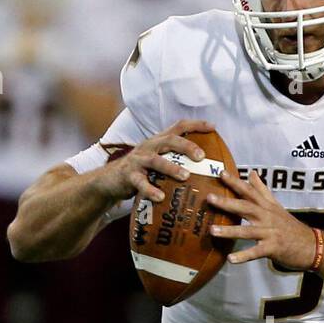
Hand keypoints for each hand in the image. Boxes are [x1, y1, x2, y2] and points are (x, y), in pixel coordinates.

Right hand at [95, 119, 215, 203]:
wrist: (110, 180)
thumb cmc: (141, 171)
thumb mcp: (157, 160)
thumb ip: (175, 159)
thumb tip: (206, 169)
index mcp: (158, 141)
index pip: (178, 127)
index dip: (196, 125)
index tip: (213, 127)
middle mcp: (149, 147)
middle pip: (169, 140)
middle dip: (186, 146)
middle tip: (201, 157)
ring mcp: (138, 160)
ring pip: (156, 160)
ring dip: (172, 167)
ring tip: (185, 176)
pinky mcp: (129, 176)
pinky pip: (141, 183)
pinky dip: (151, 190)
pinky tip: (161, 197)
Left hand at [207, 169, 317, 268]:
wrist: (312, 245)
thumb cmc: (290, 227)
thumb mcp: (276, 206)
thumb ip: (262, 190)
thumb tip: (252, 173)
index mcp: (267, 207)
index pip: (250, 191)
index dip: (235, 182)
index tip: (221, 173)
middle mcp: (268, 217)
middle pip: (246, 207)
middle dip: (227, 202)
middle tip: (210, 198)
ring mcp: (270, 233)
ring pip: (248, 231)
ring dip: (230, 231)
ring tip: (212, 230)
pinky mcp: (273, 248)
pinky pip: (256, 252)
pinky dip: (244, 256)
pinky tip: (230, 259)